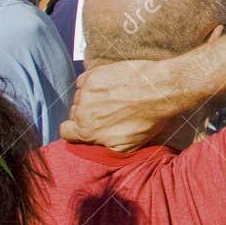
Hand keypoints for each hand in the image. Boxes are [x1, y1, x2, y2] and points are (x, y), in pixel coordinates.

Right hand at [59, 60, 192, 150]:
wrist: (160, 89)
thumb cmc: (148, 119)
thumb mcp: (128, 146)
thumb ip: (105, 149)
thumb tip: (95, 149)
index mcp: (87, 131)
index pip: (66, 132)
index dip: (76, 130)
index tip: (87, 126)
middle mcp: (83, 111)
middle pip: (75, 113)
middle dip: (88, 113)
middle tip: (108, 111)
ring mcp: (87, 91)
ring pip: (80, 96)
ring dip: (92, 98)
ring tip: (113, 98)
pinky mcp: (95, 74)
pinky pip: (84, 80)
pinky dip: (93, 83)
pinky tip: (110, 85)